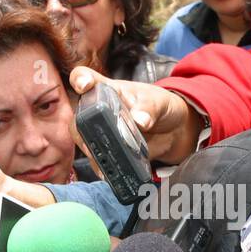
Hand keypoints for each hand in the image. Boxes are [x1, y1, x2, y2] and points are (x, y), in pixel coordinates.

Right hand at [70, 67, 202, 164]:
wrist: (173, 131)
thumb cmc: (161, 107)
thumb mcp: (158, 102)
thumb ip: (149, 108)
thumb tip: (140, 120)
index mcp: (107, 90)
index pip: (85, 77)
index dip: (80, 79)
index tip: (83, 85)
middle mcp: (98, 110)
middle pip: (78, 117)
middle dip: (82, 128)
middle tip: (95, 137)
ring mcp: (102, 132)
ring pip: (84, 141)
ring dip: (92, 152)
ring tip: (104, 162)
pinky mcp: (109, 150)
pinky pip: (98, 160)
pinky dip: (103, 168)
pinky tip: (109, 174)